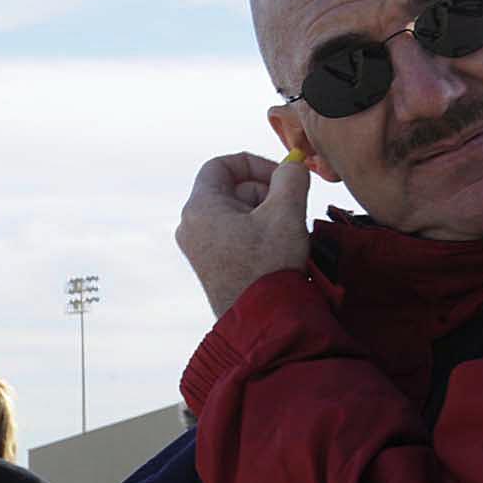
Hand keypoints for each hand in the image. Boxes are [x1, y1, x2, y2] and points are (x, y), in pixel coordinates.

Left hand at [174, 151, 310, 318]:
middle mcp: (190, 225)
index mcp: (199, 208)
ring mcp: (198, 246)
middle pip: (231, 189)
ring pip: (236, 212)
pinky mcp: (210, 263)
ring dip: (266, 212)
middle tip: (292, 206)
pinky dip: (258, 231)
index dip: (253, 163)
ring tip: (287, 231)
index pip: (220, 165)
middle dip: (266, 192)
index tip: (282, 175)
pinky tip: (277, 247)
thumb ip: (291, 178)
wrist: (261, 319)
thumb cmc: (269, 266)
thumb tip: (292, 166)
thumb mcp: (287, 212)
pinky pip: (234, 233)